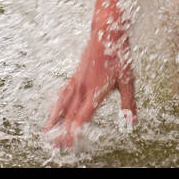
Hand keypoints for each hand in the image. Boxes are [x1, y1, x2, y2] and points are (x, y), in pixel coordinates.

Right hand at [45, 12, 136, 147]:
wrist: (106, 32)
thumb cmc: (118, 55)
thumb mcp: (128, 80)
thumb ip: (128, 103)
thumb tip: (132, 122)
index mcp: (95, 91)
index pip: (83, 116)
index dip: (75, 131)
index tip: (69, 143)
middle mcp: (83, 87)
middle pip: (70, 114)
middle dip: (62, 131)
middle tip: (55, 146)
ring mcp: (77, 80)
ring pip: (62, 104)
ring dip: (54, 119)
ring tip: (46, 131)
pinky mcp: (75, 74)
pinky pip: (63, 92)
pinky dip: (56, 104)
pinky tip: (54, 108)